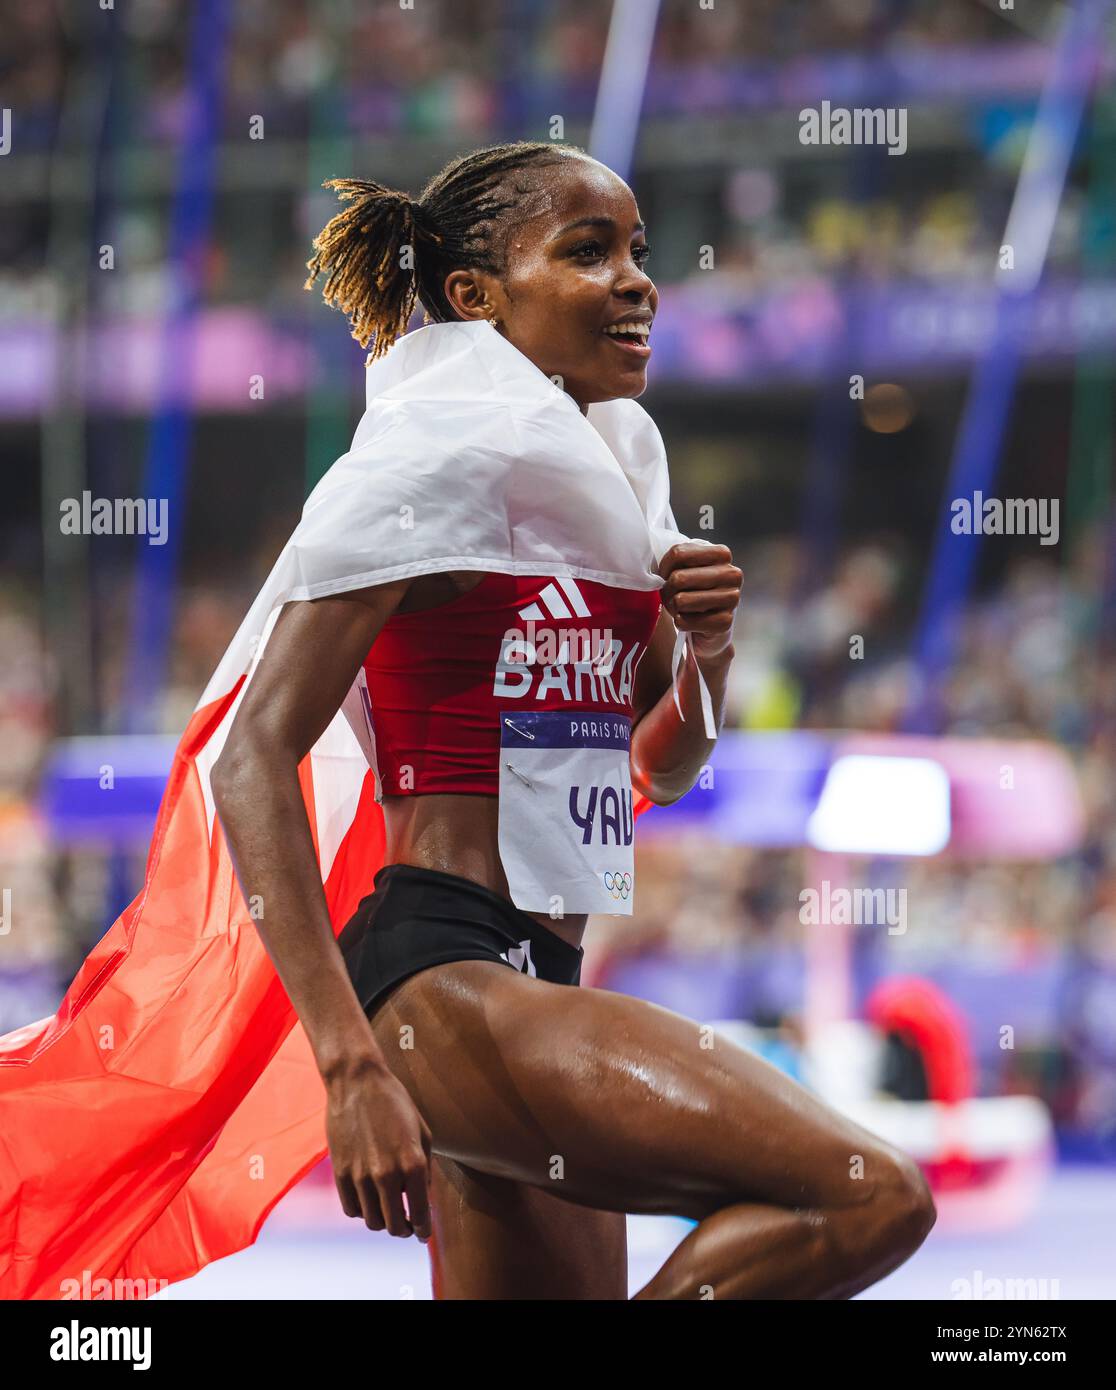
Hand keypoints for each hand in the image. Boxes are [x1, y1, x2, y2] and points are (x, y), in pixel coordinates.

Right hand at [326, 1058, 433, 1241]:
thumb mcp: (422, 1131)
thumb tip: (423, 1195)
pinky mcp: (340, 1173)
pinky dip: (362, 1211)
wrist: (357, 1082)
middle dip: (404, 1230)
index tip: (423, 1234)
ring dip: (383, 1221)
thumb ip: (426, 1168)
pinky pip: (351, 1209)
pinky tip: (369, 1200)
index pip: (421, 1214)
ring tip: (388, 1211)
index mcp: (413, 1163)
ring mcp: (361, 1176)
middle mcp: (387, 1174)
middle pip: (395, 1226)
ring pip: (373, 1221)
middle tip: (408, 1226)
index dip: (424, 1230)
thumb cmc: (395, 1103)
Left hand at [657, 541, 741, 658]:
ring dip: (674, 607)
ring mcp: (732, 598)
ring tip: (682, 607)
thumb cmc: (694, 590)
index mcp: (722, 554)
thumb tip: (659, 577)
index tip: (666, 575)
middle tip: (673, 595)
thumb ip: (676, 562)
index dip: (664, 568)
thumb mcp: (687, 567)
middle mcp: (732, 574)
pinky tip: (691, 619)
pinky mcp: (725, 621)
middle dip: (668, 590)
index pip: (678, 553)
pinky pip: (684, 621)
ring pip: (681, 600)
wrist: (709, 624)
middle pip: (678, 578)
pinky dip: (680, 622)